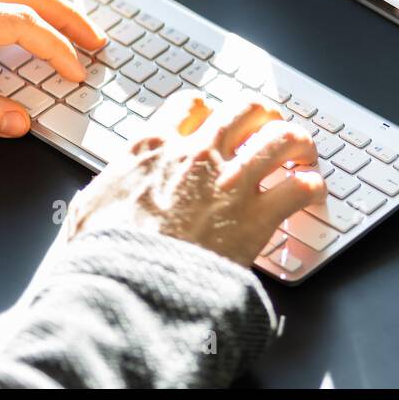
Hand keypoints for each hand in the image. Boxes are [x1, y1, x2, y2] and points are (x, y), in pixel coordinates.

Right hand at [67, 93, 325, 266]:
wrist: (124, 293)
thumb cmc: (101, 259)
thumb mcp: (87, 214)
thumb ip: (102, 195)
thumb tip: (96, 198)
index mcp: (151, 149)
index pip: (190, 106)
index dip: (210, 112)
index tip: (216, 124)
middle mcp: (195, 155)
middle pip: (246, 110)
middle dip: (264, 117)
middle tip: (269, 131)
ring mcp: (229, 183)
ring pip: (281, 136)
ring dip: (298, 143)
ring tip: (303, 154)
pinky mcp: (256, 217)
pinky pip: (299, 186)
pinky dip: (311, 186)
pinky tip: (311, 194)